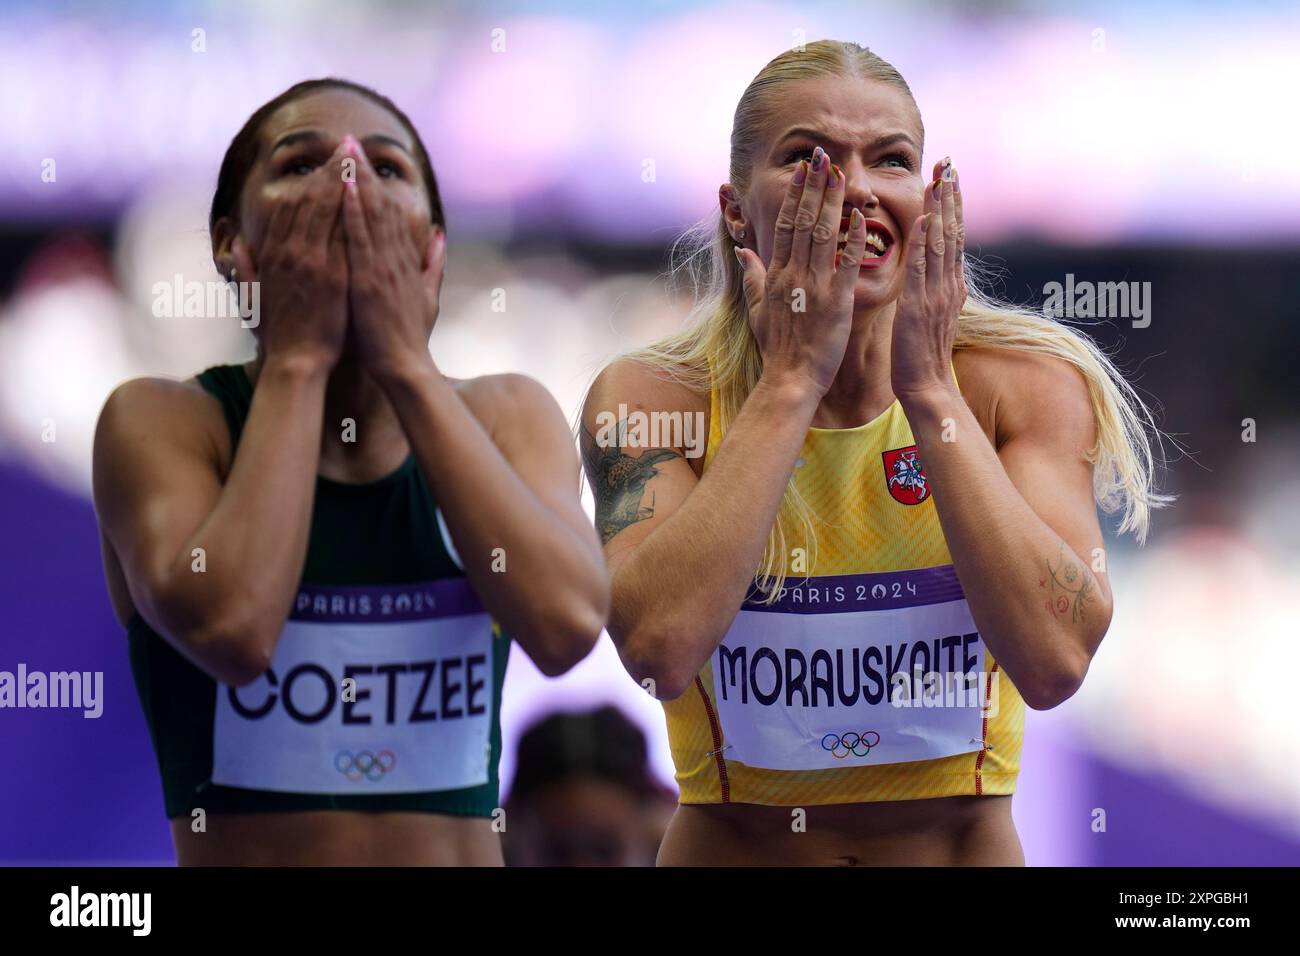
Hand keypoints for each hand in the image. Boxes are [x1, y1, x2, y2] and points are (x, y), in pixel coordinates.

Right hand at [229, 141, 349, 373]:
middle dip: (330, 169)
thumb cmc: (282, 334)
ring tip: (358, 158)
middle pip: (310, 198)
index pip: (291, 205)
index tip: (327, 162)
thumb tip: (236, 243)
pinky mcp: (331, 276)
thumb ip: (247, 268)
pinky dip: (353, 211)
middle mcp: (291, 253)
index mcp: (275, 255)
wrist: (297, 362)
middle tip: (348, 146)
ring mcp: (311, 263)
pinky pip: (342, 234)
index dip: (310, 180)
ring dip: (342, 180)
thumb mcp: (255, 297)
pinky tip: (368, 193)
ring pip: (325, 209)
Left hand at [339, 136, 444, 383]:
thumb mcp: (428, 298)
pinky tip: (345, 188)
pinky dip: (354, 211)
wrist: (405, 368)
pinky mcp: (369, 280)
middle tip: (350, 140)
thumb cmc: (409, 339)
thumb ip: (433, 265)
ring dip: (357, 181)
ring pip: (370, 215)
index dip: (376, 184)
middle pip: (380, 206)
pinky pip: (360, 239)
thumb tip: (440, 236)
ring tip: (345, 151)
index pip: (390, 215)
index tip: (363, 160)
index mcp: (404, 262)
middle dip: (363, 172)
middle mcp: (394, 259)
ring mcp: (382, 268)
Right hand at [734, 146, 866, 398]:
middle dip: (813, 186)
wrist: (789, 379)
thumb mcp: (756, 310)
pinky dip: (854, 239)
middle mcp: (793, 275)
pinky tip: (862, 216)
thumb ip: (752, 277)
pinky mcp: (837, 302)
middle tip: (822, 155)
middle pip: (803, 220)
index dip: (796, 194)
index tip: (804, 169)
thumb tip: (743, 250)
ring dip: (832, 201)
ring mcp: (815, 287)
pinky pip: (847, 264)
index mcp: (776, 275)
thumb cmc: (777, 348)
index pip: (785, 225)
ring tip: (840, 172)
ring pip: (823, 234)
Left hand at [891, 158, 966, 403]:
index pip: (953, 235)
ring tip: (939, 180)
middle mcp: (948, 284)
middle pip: (952, 231)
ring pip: (941, 244)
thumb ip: (935, 285)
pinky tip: (925, 224)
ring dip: (940, 210)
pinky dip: (925, 246)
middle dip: (950, 196)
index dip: (952, 204)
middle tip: (948, 163)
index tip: (949, 175)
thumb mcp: (932, 311)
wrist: (927, 386)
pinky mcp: (918, 308)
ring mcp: (936, 295)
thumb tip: (938, 262)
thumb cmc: (922, 353)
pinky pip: (922, 272)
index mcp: (949, 284)